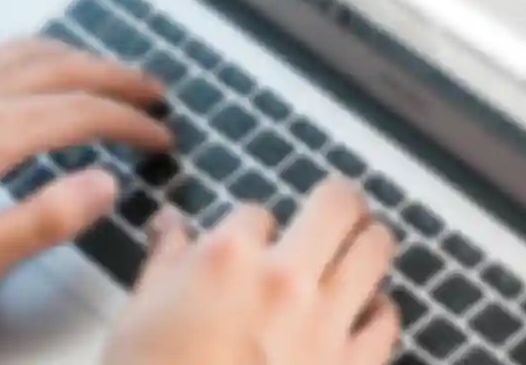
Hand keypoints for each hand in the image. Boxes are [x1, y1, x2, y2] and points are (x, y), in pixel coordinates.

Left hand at [0, 39, 172, 313]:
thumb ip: (45, 221)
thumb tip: (103, 186)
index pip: (82, 113)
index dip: (131, 123)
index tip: (159, 137)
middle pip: (61, 67)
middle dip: (116, 76)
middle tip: (152, 92)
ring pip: (20, 49)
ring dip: (72, 54)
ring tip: (102, 69)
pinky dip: (10, 49)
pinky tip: (12, 59)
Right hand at [105, 180, 399, 364]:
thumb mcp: (138, 316)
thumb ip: (164, 262)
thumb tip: (172, 224)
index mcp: (228, 257)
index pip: (256, 211)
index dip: (253, 225)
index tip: (249, 242)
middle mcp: (287, 278)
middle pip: (339, 205)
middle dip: (337, 201)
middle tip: (334, 210)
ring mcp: (328, 323)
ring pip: (376, 250)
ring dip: (367, 243)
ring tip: (359, 247)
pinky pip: (387, 320)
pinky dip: (377, 310)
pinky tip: (363, 312)